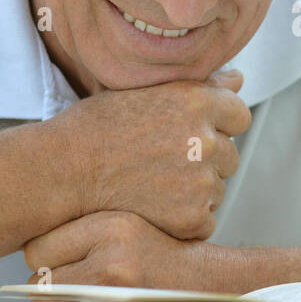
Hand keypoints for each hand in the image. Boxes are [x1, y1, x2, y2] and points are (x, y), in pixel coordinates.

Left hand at [22, 210, 208, 301]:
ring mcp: (113, 298)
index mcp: (110, 227)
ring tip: (88, 290)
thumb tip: (22, 244)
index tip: (58, 254)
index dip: (43, 255)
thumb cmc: (156, 249)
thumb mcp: (120, 220)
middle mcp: (111, 261)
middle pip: (38, 283)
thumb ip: (76, 227)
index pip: (36, 249)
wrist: (200, 280)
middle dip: (49, 283)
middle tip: (75, 274)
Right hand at [45, 69, 250, 239]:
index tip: (190, 134)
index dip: (217, 125)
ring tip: (152, 183)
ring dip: (195, 190)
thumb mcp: (145, 91)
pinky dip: (185, 219)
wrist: (61, 172)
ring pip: (217, 188)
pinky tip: (153, 207)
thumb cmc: (96, 129)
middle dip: (205, 160)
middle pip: (230, 155)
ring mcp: (201, 181)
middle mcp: (205, 139)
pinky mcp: (191, 217)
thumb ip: (200, 86)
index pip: (240, 116)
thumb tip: (238, 81)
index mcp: (198, 101)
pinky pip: (206, 220)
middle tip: (162, 162)